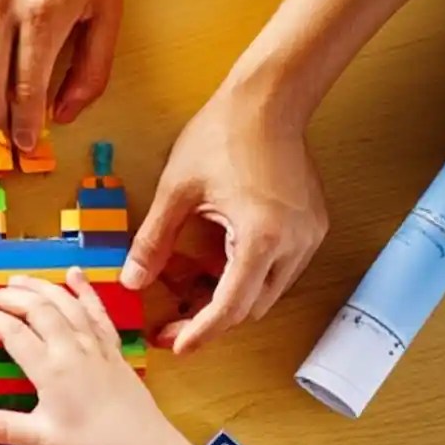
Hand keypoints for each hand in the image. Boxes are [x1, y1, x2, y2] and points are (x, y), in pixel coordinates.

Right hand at [0, 269, 169, 444]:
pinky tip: (74, 274)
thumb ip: (2, 427)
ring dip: (38, 286)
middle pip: (36, 307)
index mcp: (51, 369)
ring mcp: (95, 344)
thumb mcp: (42, 439)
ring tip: (15, 281)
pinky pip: (96, 310)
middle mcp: (72, 348)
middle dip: (6, 297)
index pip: (11, 332)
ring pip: (65, 301)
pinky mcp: (112, 347)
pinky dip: (84, 290)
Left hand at [121, 85, 328, 352]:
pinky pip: (277, 268)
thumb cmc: (222, 135)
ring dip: (227, 296)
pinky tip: (212, 261)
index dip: (202, 332)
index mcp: (261, 236)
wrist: (269, 99)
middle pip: (250, 307)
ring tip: (184, 285)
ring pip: (266, 291)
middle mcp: (294, 243)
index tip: (176, 345)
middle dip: (209, 319)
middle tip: (169, 321)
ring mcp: (309, 236)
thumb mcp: (175, 191)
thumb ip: (154, 241)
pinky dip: (245, 275)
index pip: (231, 306)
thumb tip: (132, 281)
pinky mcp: (312, 227)